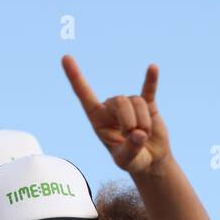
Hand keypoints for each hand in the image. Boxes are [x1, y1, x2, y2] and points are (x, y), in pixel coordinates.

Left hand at [62, 55, 168, 174]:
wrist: (150, 160)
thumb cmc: (132, 160)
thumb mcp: (126, 161)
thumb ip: (130, 149)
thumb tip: (139, 133)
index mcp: (98, 119)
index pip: (84, 95)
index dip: (75, 77)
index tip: (66, 58)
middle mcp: (111, 108)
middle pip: (120, 101)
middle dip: (129, 119)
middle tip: (136, 136)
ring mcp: (130, 105)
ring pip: (137, 102)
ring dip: (144, 122)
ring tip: (145, 136)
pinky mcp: (147, 105)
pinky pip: (149, 90)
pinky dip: (151, 80)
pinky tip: (153, 68)